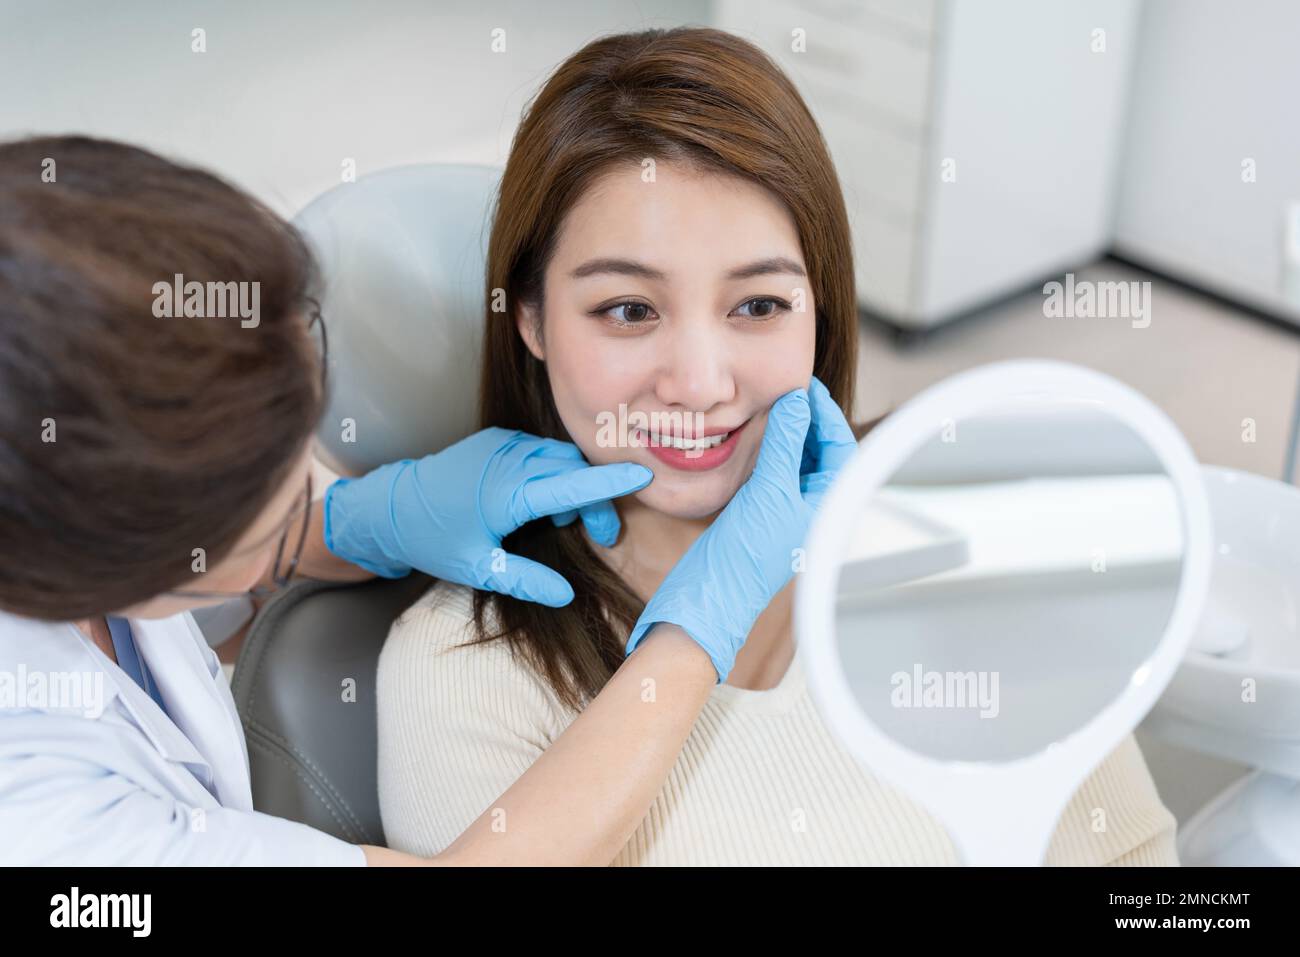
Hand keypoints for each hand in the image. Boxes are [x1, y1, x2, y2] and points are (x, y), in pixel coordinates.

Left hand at [324, 428, 651, 605]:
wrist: (389, 506)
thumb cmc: (432, 539)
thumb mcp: (478, 568)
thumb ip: (525, 581)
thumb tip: (566, 595)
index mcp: (507, 493)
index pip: (571, 483)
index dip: (609, 482)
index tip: (643, 474)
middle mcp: (509, 461)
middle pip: (574, 470)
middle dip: (597, 499)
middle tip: (603, 536)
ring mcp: (502, 446)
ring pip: (559, 458)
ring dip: (576, 485)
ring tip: (571, 522)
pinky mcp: (497, 442)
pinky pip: (540, 451)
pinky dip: (555, 472)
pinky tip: (546, 502)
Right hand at [625, 377, 856, 680]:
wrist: (712, 593)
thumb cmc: (747, 552)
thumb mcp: (769, 488)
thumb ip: (785, 442)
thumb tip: (797, 401)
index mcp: (829, 505)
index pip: (841, 448)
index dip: (827, 414)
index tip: (807, 388)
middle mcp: (815, 507)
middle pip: (821, 453)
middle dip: (808, 421)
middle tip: (788, 392)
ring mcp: (790, 511)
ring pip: (798, 462)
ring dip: (787, 434)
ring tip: (771, 408)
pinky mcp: (766, 515)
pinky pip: (776, 474)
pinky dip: (770, 451)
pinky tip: (755, 437)